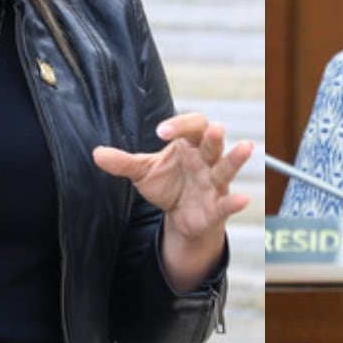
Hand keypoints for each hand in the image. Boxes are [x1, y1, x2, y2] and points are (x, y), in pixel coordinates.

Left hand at [93, 112, 253, 289]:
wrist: (180, 217)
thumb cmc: (168, 185)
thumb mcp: (143, 172)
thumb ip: (122, 162)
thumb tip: (96, 153)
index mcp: (189, 145)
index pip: (191, 126)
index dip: (179, 125)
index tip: (160, 131)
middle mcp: (206, 160)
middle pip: (213, 142)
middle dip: (214, 135)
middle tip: (215, 128)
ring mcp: (214, 182)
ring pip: (227, 167)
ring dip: (236, 158)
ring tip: (246, 147)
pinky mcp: (217, 206)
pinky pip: (228, 202)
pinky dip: (235, 201)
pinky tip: (243, 199)